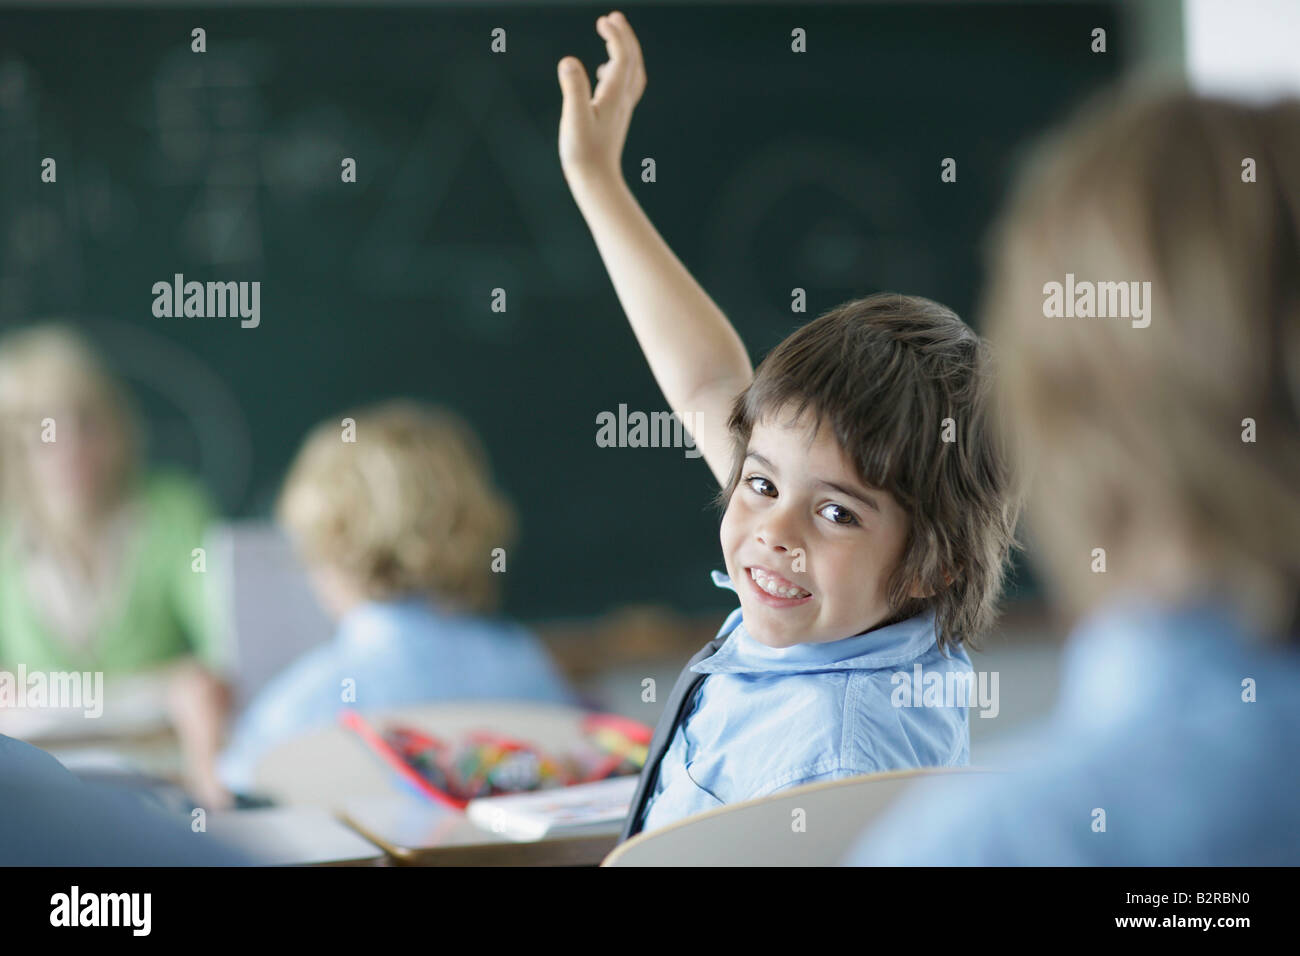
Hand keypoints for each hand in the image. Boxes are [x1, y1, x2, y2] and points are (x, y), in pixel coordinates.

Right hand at [557, 10, 646, 182]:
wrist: (596, 181)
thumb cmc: (583, 153)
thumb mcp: (574, 119)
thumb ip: (573, 88)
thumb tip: (568, 61)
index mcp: (614, 96)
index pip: (622, 57)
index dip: (616, 36)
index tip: (604, 20)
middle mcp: (622, 100)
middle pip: (632, 61)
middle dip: (624, 37)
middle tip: (612, 18)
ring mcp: (620, 110)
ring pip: (631, 74)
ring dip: (625, 52)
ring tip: (612, 37)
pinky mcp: (614, 119)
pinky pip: (624, 88)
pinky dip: (618, 72)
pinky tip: (603, 72)